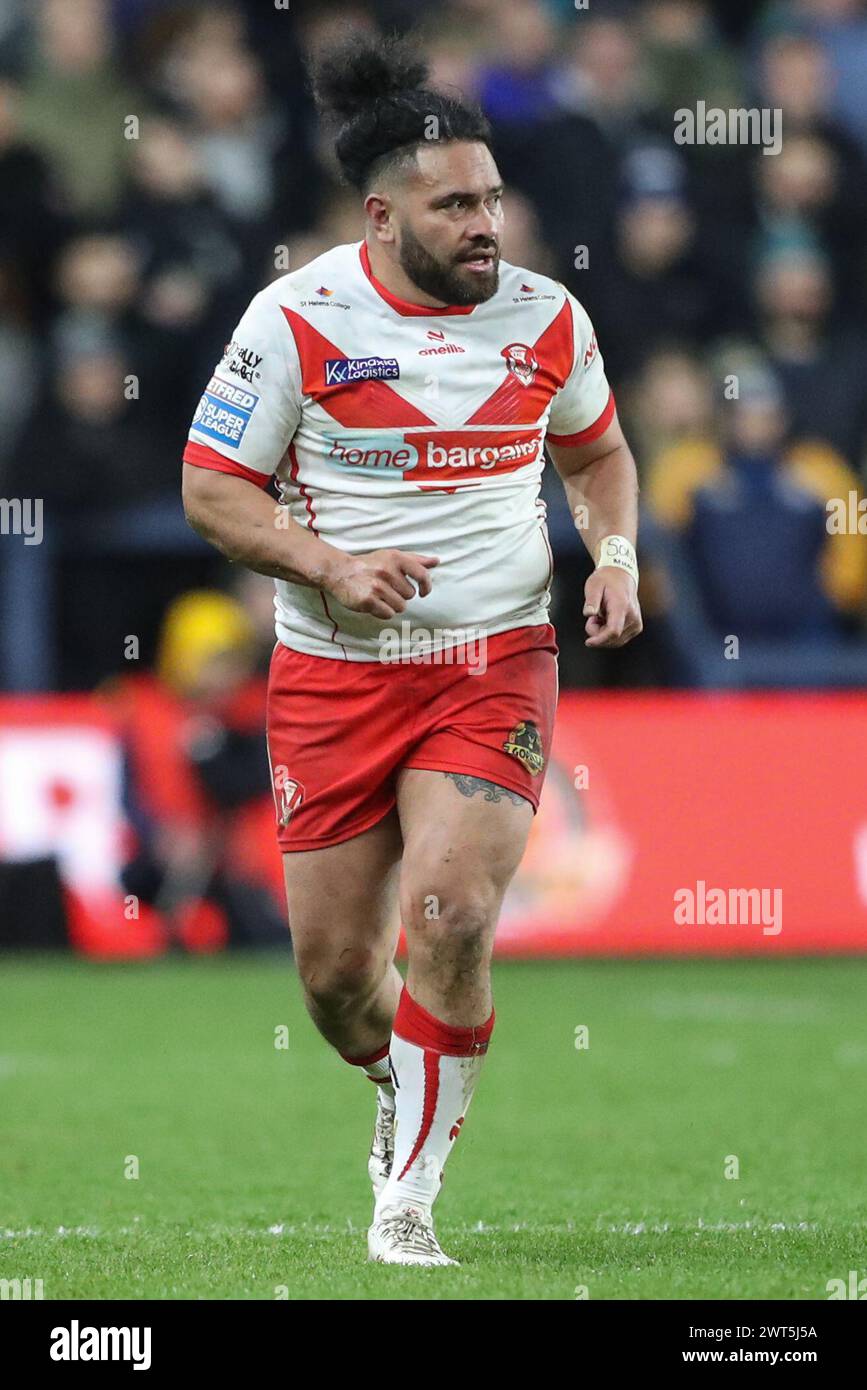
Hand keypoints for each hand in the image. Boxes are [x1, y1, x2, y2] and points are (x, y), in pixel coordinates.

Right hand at [325, 549, 439, 618]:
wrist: (340, 572)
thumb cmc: (370, 565)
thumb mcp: (392, 557)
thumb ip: (415, 560)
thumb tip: (436, 561)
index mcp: (395, 558)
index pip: (422, 574)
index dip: (426, 586)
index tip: (423, 592)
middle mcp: (387, 571)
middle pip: (410, 595)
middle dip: (401, 595)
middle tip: (386, 588)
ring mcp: (377, 586)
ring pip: (400, 607)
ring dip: (392, 605)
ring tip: (380, 596)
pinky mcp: (367, 600)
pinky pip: (388, 614)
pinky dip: (383, 612)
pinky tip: (374, 603)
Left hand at [583, 566, 642, 647]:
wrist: (621, 576)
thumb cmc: (605, 581)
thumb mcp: (593, 585)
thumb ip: (591, 600)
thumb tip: (588, 613)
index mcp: (622, 606)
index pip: (613, 631)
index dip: (600, 639)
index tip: (588, 642)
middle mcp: (633, 616)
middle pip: (612, 639)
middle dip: (597, 633)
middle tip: (593, 617)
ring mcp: (636, 623)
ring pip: (615, 641)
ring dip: (602, 633)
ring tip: (601, 616)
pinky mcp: (637, 627)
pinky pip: (619, 639)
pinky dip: (609, 634)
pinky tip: (607, 620)